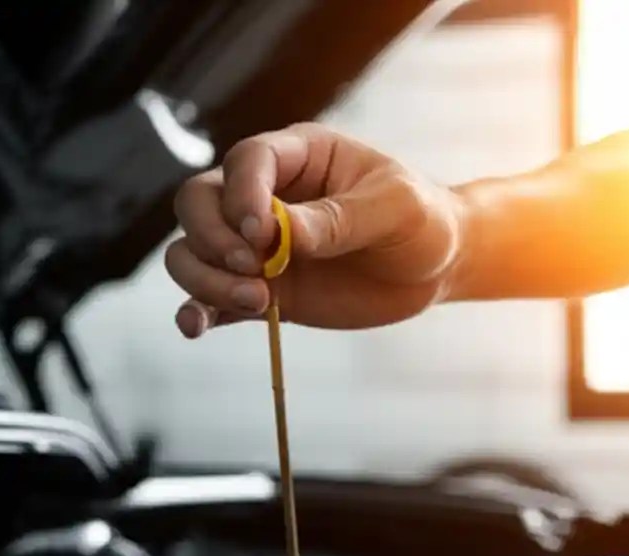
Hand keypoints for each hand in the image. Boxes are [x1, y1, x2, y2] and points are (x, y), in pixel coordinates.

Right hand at [166, 123, 466, 337]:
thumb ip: (338, 219)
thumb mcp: (396, 209)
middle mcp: (265, 196)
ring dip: (204, 277)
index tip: (260, 233)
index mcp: (299, 155)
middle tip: (252, 266)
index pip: (247, 160)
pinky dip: (197, 311)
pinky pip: (210, 298)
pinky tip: (196, 327)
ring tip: (256, 302)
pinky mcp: (259, 289)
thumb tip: (278, 233)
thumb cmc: (422, 221)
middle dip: (212, 235)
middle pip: (199, 201)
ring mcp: (256, 246)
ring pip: (193, 249)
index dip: (242, 193)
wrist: (435, 269)